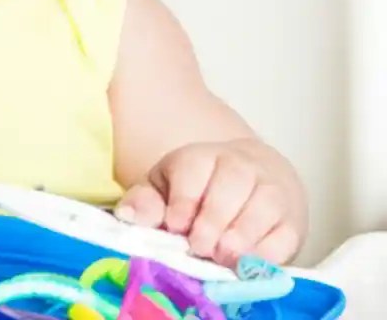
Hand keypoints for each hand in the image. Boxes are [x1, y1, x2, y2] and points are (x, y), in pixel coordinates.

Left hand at [114, 140, 303, 266]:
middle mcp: (241, 166)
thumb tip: (130, 216)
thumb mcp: (163, 189)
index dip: (184, 199)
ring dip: (241, 234)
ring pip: (263, 205)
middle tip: (198, 247)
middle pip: (232, 184)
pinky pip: (285, 234)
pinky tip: (247, 263)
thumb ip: (146, 202)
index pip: (194, 168)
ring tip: (221, 256)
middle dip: (213, 219)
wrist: (250, 183)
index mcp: (202, 157)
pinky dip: (267, 251)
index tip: (175, 226)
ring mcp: (271, 191)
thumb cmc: (196, 190)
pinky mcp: (291, 221)